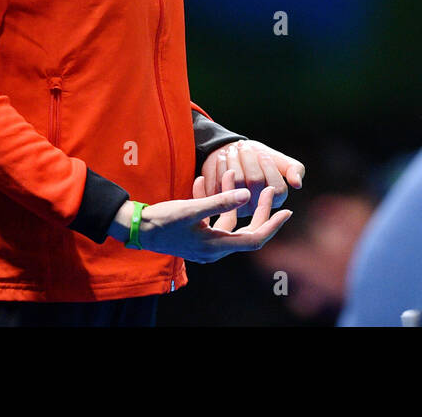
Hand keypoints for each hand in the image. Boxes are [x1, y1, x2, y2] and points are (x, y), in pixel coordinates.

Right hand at [110, 173, 290, 262]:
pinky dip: (213, 201)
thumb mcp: (192, 209)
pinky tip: (206, 179)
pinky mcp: (196, 235)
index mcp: (216, 247)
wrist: (134, 228)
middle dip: (257, 208)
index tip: (287, 211)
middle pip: (246, 231)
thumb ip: (220, 202)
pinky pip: (212, 218)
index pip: (254, 240)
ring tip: (229, 172)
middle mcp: (213, 249)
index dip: (272, 225)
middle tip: (268, 188)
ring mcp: (204, 243)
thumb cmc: (162, 220)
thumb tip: (247, 194)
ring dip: (230, 197)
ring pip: (228, 220)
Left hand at [201, 140, 304, 217]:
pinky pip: (220, 181)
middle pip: (255, 180)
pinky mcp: (219, 201)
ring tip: (232, 149)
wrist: (233, 154)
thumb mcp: (279, 160)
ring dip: (234, 159)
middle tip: (242, 146)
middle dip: (249, 158)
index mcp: (275, 198)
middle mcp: (257, 207)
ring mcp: (237, 206)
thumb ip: (294, 169)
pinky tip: (222, 157)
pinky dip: (221, 165)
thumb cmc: (258, 157)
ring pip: (237, 180)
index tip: (262, 154)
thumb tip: (297, 184)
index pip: (276, 187)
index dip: (269, 168)